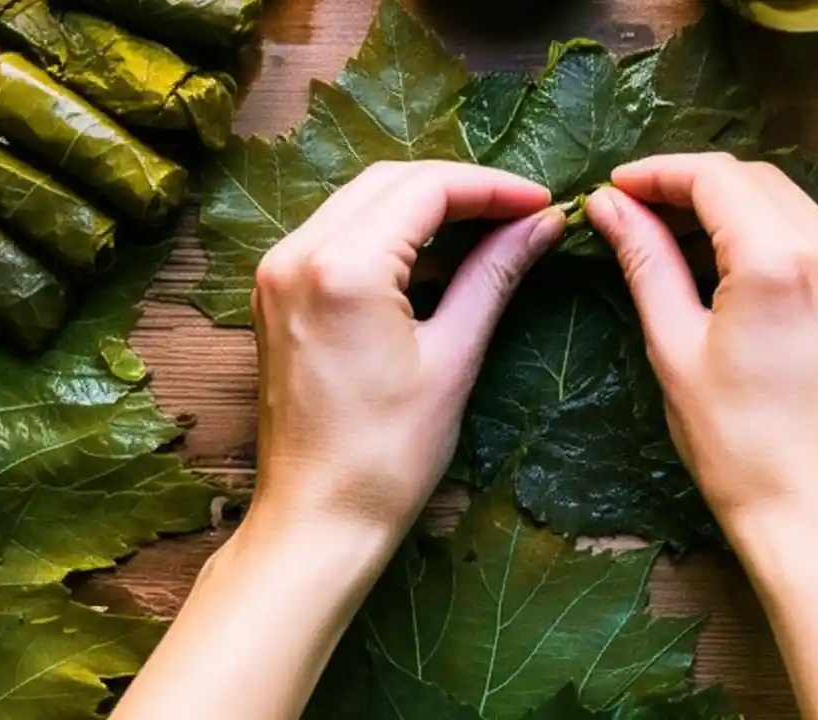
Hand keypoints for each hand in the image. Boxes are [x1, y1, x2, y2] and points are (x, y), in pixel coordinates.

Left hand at [247, 161, 563, 539]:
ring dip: (424, 206)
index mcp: (342, 267)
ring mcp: (277, 272)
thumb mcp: (454, 358)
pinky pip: (337, 234)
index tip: (541, 203)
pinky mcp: (276, 294)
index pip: (426, 189)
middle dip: (460, 188)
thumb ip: (493, 275)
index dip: (492, 187)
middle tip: (520, 212)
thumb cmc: (388, 455)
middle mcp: (297, 254)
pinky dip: (389, 234)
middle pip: (390, 181)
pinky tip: (434, 258)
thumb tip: (541, 224)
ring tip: (488, 229)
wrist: (317, 519)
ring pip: (361, 201)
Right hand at [586, 153, 817, 530]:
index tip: (617, 187)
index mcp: (777, 260)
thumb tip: (612, 207)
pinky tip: (730, 269)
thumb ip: (645, 262)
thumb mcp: (674, 347)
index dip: (658, 172)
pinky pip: (816, 242)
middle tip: (639, 211)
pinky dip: (768, 235)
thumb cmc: (736, 445)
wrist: (814, 514)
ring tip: (676, 238)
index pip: (714, 178)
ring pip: (789, 205)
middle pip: (755, 180)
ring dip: (732, 207)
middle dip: (693, 184)